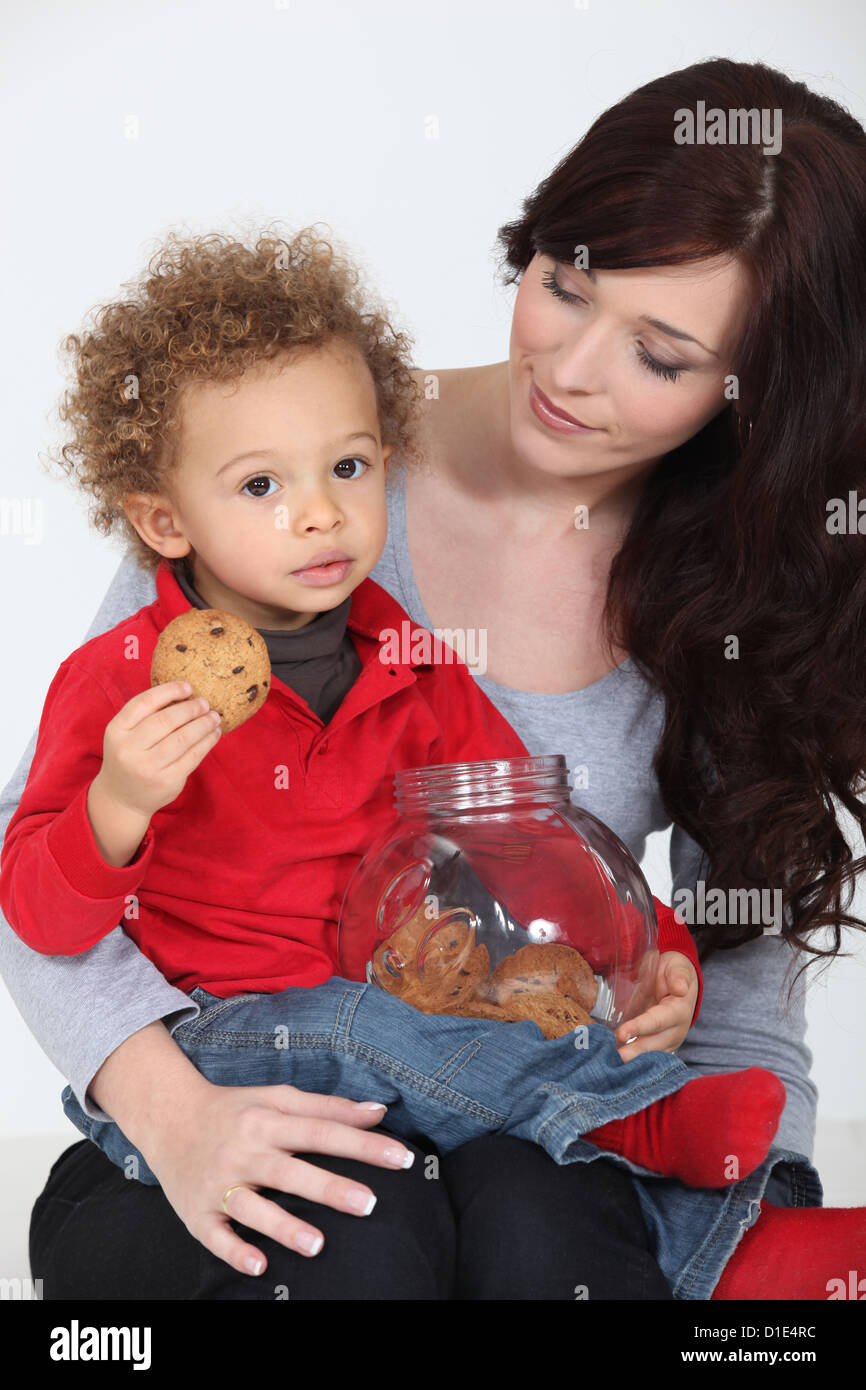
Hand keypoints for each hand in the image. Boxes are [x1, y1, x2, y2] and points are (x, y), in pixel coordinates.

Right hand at [96, 680, 222, 820]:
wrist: (121, 798)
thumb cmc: (129, 756)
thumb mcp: (125, 734)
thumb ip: (146, 715)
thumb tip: (185, 693)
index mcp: (116, 731)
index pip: (144, 703)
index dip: (169, 691)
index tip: (188, 687)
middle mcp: (129, 749)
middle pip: (166, 720)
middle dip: (190, 709)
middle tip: (205, 703)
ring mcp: (148, 767)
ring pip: (183, 739)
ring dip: (203, 725)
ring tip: (214, 717)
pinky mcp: (167, 781)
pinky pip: (192, 757)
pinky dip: (207, 742)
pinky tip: (214, 734)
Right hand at [144, 1078, 413, 1277]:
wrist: (167, 1118)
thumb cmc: (234, 1109)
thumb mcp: (278, 1097)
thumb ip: (328, 1107)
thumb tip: (380, 1111)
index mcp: (267, 1120)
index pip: (322, 1131)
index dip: (362, 1144)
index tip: (402, 1158)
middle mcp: (244, 1150)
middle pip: (290, 1170)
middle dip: (329, 1187)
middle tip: (370, 1204)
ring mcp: (219, 1183)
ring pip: (252, 1206)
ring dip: (283, 1226)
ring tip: (319, 1245)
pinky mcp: (197, 1212)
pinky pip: (215, 1236)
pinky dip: (235, 1250)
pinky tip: (260, 1265)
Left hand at [614, 951, 697, 1061]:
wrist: (679, 981)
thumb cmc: (675, 972)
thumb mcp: (678, 968)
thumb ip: (679, 976)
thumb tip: (680, 988)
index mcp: (679, 1011)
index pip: (657, 1021)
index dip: (639, 1028)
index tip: (621, 1033)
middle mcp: (676, 1030)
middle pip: (653, 1045)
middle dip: (633, 1052)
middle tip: (613, 1058)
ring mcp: (668, 1041)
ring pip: (650, 1055)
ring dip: (631, 1060)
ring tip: (610, 1063)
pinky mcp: (659, 1045)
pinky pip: (647, 1056)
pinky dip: (632, 1061)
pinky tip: (614, 1063)